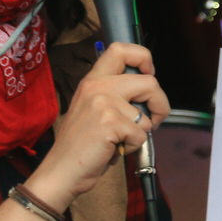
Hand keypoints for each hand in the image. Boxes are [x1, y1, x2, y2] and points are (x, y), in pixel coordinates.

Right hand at [29, 42, 168, 208]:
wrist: (62, 171)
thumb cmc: (82, 144)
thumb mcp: (94, 109)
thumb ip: (116, 95)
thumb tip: (148, 91)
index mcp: (93, 80)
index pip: (121, 49)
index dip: (144, 58)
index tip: (149, 75)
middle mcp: (97, 86)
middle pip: (150, 82)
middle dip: (160, 104)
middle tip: (151, 120)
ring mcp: (102, 103)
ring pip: (147, 113)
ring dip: (142, 131)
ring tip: (121, 139)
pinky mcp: (109, 122)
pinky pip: (141, 134)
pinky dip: (133, 146)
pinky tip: (114, 149)